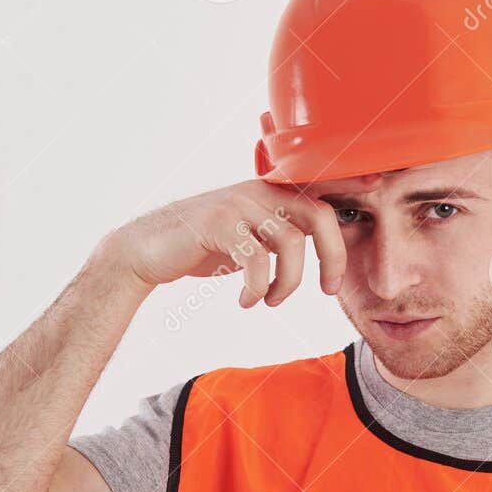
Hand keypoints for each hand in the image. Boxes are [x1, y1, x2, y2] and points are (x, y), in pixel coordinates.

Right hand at [103, 181, 347, 307]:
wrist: (147, 249)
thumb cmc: (202, 245)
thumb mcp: (250, 237)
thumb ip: (282, 234)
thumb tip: (325, 248)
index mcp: (270, 193)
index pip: (322, 201)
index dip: (342, 225)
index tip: (344, 259)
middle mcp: (257, 191)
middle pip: (318, 216)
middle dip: (332, 258)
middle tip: (326, 289)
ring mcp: (237, 204)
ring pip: (290, 243)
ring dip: (288, 283)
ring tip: (272, 300)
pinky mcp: (217, 223)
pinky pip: (256, 259)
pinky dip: (257, 288)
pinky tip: (246, 300)